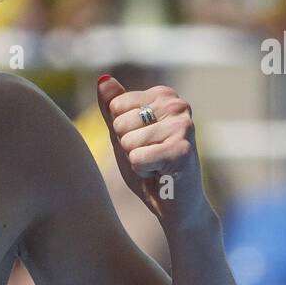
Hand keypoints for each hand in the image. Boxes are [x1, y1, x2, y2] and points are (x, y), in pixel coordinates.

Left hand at [96, 74, 211, 229]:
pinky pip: (137, 159)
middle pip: (120, 123)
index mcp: (164, 95)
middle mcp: (177, 105)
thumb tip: (102, 79)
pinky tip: (161, 174)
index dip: (121, 132)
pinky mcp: (182, 150)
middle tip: (150, 157)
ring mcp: (183, 126)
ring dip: (136, 160)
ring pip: (128, 142)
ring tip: (156, 165)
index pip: (115, 106)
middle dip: (128, 146)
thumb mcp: (124, 135)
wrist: (176, 205)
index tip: (142, 142)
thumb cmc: (149, 167)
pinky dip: (143, 172)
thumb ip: (112, 108)